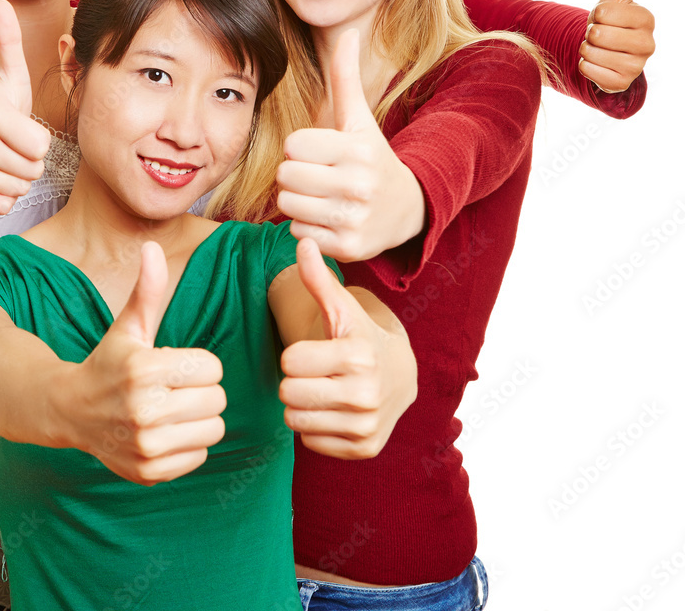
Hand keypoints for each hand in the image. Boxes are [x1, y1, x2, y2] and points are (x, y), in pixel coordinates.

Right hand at [0, 0, 51, 212]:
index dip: (37, 139)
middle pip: (32, 171)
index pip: (41, 146)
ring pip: (17, 189)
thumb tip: (1, 2)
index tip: (19, 128)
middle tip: (8, 145)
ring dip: (14, 178)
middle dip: (27, 161)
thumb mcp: (9, 76)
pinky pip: (0, 207)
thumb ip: (9, 42)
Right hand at [70, 242, 225, 484]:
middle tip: (173, 388)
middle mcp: (144, 411)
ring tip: (170, 409)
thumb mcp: (128, 326)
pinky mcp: (149, 473)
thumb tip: (152, 246)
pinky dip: (188, 445)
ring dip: (198, 419)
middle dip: (201, 390)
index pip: (212, 368)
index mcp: (144, 370)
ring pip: (213, 430)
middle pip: (217, 400)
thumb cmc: (108, 361)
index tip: (173, 364)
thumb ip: (148, 290)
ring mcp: (146, 446)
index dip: (197, 363)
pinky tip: (163, 432)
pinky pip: (199, 456)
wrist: (69, 410)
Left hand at [276, 29, 425, 260]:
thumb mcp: (359, 118)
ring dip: (297, 201)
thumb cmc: (369, 157)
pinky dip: (307, 228)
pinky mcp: (348, 248)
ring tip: (321, 197)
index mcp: (358, 149)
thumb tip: (348, 30)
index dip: (301, 148)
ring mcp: (354, 219)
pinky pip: (298, 233)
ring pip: (287, 205)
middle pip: (285, 176)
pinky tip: (329, 219)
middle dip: (295, 175)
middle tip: (318, 176)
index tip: (322, 153)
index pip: (293, 146)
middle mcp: (359, 184)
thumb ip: (346, 76)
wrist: (409, 209)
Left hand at [279, 238, 416, 458]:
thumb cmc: (361, 336)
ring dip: (301, 406)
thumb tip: (302, 242)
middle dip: (294, 382)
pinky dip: (316, 429)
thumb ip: (318, 279)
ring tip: (322, 391)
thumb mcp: (342, 308)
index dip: (295, 355)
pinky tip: (334, 411)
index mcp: (358, 355)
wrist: (402, 376)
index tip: (314, 352)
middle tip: (315, 374)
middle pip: (289, 394)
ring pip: (295, 421)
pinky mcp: (364, 449)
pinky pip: (310, 443)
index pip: (290, 361)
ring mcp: (367, 425)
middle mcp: (366, 394)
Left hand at [579, 0, 654, 92]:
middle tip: (598, 34)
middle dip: (590, 33)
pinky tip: (595, 62)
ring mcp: (637, 66)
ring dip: (586, 50)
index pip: (606, 13)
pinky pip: (589, 71)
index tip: (604, 17)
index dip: (596, 14)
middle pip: (598, 35)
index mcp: (646, 19)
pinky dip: (584, 66)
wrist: (608, 53)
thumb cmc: (612, 20)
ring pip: (592, 54)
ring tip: (596, 47)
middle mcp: (648, 44)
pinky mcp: (622, 83)